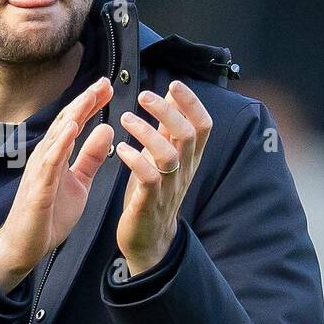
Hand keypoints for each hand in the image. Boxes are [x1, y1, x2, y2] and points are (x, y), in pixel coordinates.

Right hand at [0, 78, 114, 292]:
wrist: (26, 245)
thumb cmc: (49, 215)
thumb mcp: (79, 182)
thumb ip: (91, 158)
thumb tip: (106, 131)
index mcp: (57, 155)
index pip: (75, 123)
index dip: (91, 104)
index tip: (108, 87)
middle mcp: (46, 157)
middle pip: (66, 122)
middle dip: (85, 101)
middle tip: (104, 82)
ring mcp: (40, 170)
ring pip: (58, 136)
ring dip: (74, 114)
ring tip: (90, 97)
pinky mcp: (38, 187)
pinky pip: (50, 161)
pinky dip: (61, 142)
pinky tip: (72, 127)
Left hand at [114, 80, 211, 275]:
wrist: (149, 239)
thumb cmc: (153, 193)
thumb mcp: (165, 158)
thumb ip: (169, 130)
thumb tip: (173, 96)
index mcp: (189, 158)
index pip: (203, 126)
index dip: (192, 103)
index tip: (175, 84)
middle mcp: (184, 170)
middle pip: (187, 134)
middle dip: (167, 111)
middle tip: (144, 95)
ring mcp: (169, 187)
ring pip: (169, 154)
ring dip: (146, 132)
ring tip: (125, 118)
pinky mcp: (150, 202)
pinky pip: (149, 178)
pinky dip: (135, 160)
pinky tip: (120, 150)